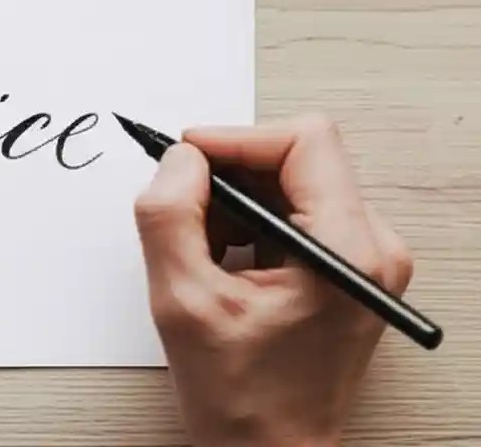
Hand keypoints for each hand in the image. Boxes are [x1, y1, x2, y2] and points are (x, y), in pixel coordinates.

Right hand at [133, 115, 413, 446]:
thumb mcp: (183, 302)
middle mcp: (371, 248)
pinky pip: (294, 213)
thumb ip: (170, 217)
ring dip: (235, 204)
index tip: (187, 157)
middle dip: (228, 177)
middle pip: (296, 159)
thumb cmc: (243, 399)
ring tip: (203, 253)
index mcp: (347, 251)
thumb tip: (177, 159)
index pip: (302, 142)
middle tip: (185, 214)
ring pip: (291, 184)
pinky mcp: (346, 269)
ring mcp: (363, 259)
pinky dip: (247, 225)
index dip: (234, 140)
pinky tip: (222, 265)